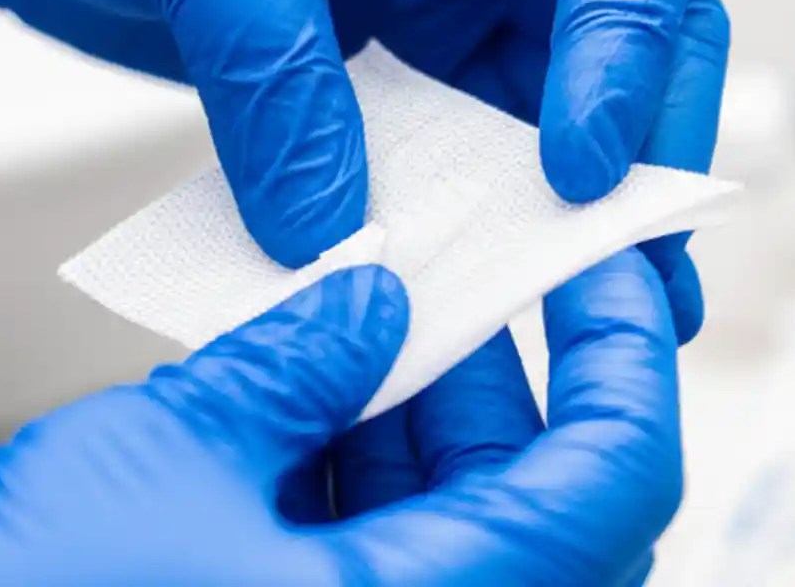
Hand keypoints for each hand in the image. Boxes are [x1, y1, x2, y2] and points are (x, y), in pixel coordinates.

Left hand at [0, 0, 727, 340]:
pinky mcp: (356, 79)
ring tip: (564, 309)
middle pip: (610, 46)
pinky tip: (442, 282)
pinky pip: (426, 155)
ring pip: (525, 117)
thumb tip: (333, 239)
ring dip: (546, 210)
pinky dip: (439, 219)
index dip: (627, 57)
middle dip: (633, 154)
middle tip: (632, 271)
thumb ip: (282, 85)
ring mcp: (415, 15)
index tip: (574, 168)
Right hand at [0, 250, 682, 584]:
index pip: (613, 483)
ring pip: (449, 513)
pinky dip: (352, 453)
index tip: (594, 258)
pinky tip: (304, 374)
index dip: (625, 356)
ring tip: (369, 298)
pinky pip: (368, 537)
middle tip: (457, 258)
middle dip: (500, 366)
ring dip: (418, 404)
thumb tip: (375, 300)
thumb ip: (292, 368)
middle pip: (539, 492)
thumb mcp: (169, 454)